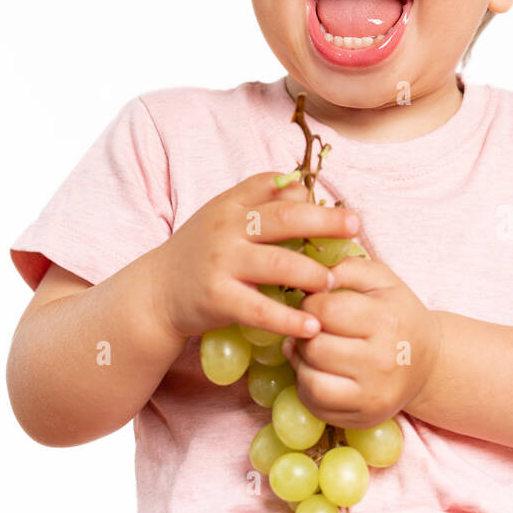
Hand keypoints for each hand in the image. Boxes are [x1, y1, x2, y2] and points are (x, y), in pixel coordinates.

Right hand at [153, 173, 359, 343]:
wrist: (156, 291)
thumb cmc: (201, 252)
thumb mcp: (223, 219)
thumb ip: (260, 203)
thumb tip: (305, 191)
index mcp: (231, 205)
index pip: (270, 185)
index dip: (307, 193)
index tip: (342, 206)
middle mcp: (226, 228)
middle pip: (284, 218)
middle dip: (325, 222)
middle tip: (356, 228)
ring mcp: (222, 262)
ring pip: (278, 264)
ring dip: (311, 273)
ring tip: (333, 283)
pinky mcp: (218, 298)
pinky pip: (260, 309)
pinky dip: (288, 319)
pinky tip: (311, 327)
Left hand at [281, 255, 442, 427]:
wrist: (428, 361)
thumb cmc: (397, 314)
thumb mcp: (380, 279)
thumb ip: (345, 267)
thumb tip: (310, 277)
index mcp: (386, 320)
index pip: (324, 310)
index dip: (310, 303)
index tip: (316, 303)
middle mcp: (383, 361)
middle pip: (314, 346)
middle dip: (304, 332)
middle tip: (312, 328)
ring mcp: (374, 394)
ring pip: (310, 379)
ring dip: (301, 361)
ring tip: (312, 349)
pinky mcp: (364, 417)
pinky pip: (315, 404)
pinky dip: (306, 386)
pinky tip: (318, 371)